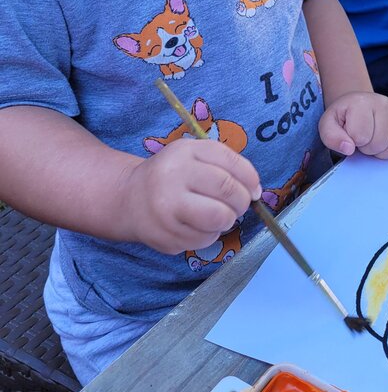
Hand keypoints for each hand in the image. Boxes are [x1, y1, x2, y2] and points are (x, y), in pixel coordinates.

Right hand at [121, 138, 260, 253]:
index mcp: (184, 152)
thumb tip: (255, 191)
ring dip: (228, 219)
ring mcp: (166, 209)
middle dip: (242, 201)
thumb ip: (225, 165)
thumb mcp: (193, 156)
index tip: (254, 189)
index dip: (250, 178)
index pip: (230, 163)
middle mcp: (172, 177)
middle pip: (227, 190)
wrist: (128, 199)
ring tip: (219, 215)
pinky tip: (198, 225)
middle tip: (238, 205)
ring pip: (219, 218)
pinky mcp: (164, 236)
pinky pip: (204, 239)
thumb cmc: (171, 175)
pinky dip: (210, 234)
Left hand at [319, 92, 387, 158]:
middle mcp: (382, 102)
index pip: (361, 136)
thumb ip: (331, 137)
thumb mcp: (328, 125)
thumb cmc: (343, 117)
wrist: (357, 105)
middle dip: (368, 148)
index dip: (354, 142)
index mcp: (360, 102)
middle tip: (362, 139)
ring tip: (373, 140)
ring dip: (382, 151)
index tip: (351, 134)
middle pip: (380, 142)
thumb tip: (348, 148)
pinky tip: (385, 141)